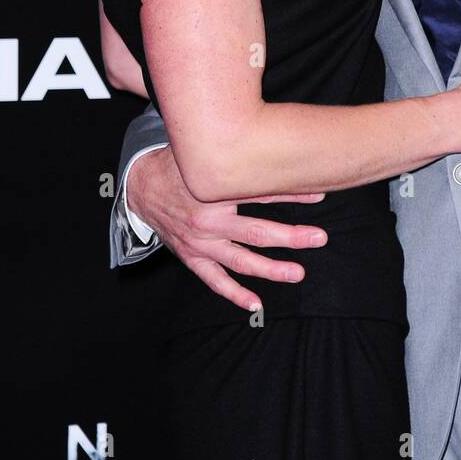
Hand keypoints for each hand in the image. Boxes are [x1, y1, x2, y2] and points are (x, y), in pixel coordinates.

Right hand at [126, 145, 326, 310]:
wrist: (140, 185)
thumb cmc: (181, 166)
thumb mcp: (210, 157)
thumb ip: (244, 159)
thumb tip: (284, 155)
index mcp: (214, 192)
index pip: (261, 194)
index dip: (293, 195)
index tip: (319, 197)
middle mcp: (207, 220)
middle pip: (256, 233)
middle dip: (290, 237)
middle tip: (319, 239)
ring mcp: (199, 243)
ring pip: (240, 261)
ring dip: (270, 269)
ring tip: (297, 273)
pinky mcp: (191, 256)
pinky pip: (215, 280)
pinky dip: (235, 294)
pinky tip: (256, 304)